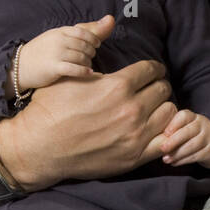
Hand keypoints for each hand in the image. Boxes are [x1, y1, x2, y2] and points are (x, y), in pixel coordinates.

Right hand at [0, 58, 176, 189]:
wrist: (40, 147)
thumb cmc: (50, 109)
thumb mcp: (69, 76)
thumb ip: (95, 64)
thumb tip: (104, 52)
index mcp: (117, 86)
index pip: (151, 70)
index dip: (153, 68)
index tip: (153, 71)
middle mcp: (131, 110)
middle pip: (163, 90)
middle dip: (158, 86)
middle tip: (152, 89)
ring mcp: (135, 135)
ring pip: (169, 113)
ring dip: (163, 108)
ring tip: (154, 108)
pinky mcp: (135, 157)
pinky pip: (166, 140)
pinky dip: (165, 132)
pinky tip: (156, 129)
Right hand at [15, 18, 112, 92]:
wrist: (20, 66)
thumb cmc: (44, 51)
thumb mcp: (61, 37)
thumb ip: (87, 30)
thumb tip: (111, 19)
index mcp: (60, 31)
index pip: (84, 32)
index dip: (94, 40)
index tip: (96, 46)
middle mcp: (59, 40)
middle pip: (85, 46)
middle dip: (91, 53)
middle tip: (89, 58)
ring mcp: (56, 53)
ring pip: (82, 57)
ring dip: (88, 63)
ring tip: (86, 66)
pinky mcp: (54, 67)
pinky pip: (75, 69)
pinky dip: (84, 71)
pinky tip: (88, 73)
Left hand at [158, 110, 209, 168]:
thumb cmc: (195, 136)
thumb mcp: (187, 128)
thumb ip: (174, 129)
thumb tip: (154, 138)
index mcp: (194, 117)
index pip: (184, 116)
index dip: (173, 124)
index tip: (164, 133)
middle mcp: (203, 125)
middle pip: (188, 131)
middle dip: (173, 141)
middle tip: (162, 149)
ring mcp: (209, 138)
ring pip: (192, 145)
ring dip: (177, 154)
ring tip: (166, 159)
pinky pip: (196, 156)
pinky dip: (183, 160)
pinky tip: (175, 163)